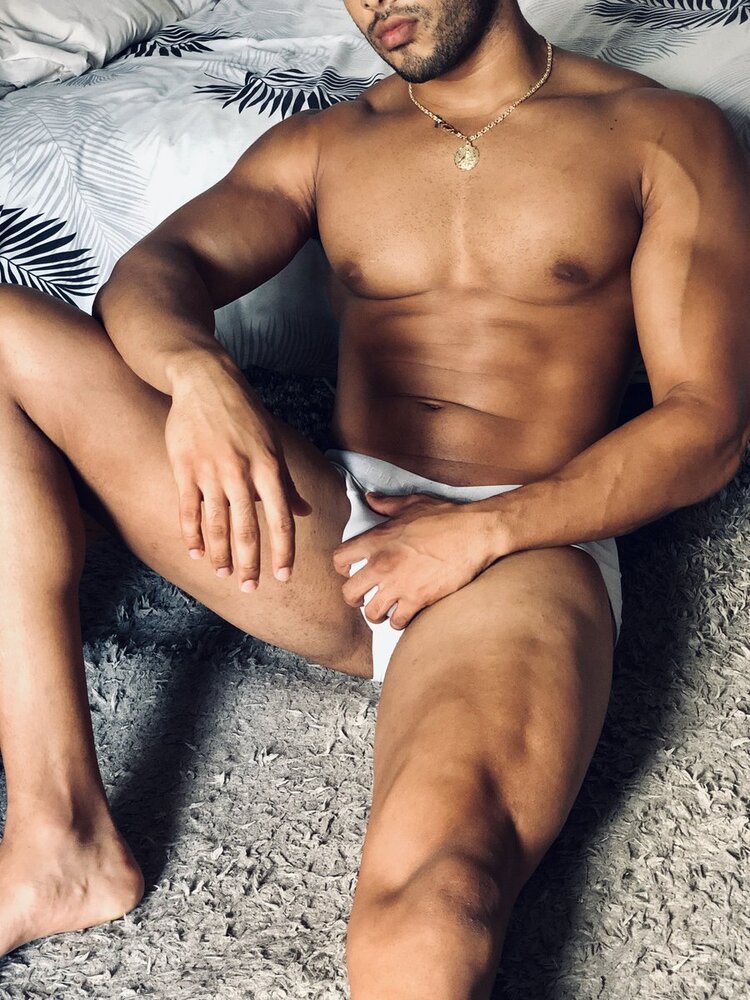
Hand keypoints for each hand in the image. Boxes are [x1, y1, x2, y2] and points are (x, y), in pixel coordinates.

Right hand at [164, 358, 310, 589]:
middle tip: (251, 589)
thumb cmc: (245, 415)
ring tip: (224, 575)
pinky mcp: (184, 467)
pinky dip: (192, 534)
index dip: (283, 551)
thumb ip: (286, 483)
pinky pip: (188, 509)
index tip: (283, 576)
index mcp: (268, 467)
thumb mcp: (273, 445)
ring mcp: (210, 471)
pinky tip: (196, 553)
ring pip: (217, 523)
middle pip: (247, 528)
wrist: (206, 381)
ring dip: (220, 554)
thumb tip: (305, 513)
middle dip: (250, 563)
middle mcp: (241, 472)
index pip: (280, 518)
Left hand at [332, 491, 494, 628]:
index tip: (349, 571)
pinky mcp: (419, 599)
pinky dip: (399, 621)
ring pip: (372, 613)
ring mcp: (400, 584)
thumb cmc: (445, 516)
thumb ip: (387, 504)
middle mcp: (383, 564)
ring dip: (377, 613)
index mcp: (377, 540)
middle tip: (363, 598)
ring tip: (384, 610)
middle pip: (350, 593)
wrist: (474, 533)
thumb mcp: (412, 504)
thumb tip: (371, 498)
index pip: (340, 558)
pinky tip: (404, 615)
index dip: (342, 568)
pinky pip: (398, 621)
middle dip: (354, 598)